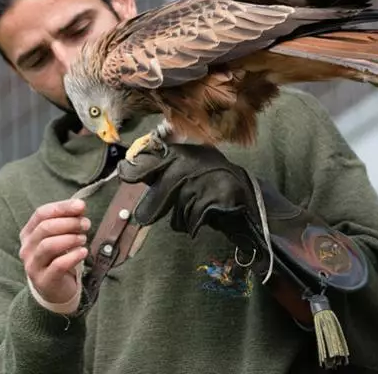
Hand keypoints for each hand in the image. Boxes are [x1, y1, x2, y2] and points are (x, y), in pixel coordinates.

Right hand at [19, 199, 90, 305]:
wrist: (55, 289)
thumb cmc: (59, 257)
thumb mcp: (61, 236)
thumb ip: (69, 220)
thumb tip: (80, 205)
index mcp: (29, 233)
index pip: (41, 213)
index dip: (62, 207)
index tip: (81, 206)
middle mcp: (27, 248)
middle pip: (45, 228)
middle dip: (69, 223)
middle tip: (86, 224)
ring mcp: (33, 265)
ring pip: (48, 245)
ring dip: (70, 238)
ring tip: (83, 239)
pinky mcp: (44, 280)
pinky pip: (58, 265)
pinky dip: (73, 256)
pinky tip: (83, 252)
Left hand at [117, 144, 367, 291]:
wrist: (253, 203)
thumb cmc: (216, 188)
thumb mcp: (191, 172)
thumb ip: (165, 170)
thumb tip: (128, 171)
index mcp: (188, 152)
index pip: (153, 156)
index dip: (135, 168)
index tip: (124, 175)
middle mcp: (196, 161)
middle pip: (162, 189)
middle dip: (152, 208)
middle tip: (143, 218)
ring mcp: (208, 179)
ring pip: (177, 209)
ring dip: (182, 218)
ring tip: (197, 212)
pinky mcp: (218, 197)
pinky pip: (193, 220)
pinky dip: (196, 225)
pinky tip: (206, 220)